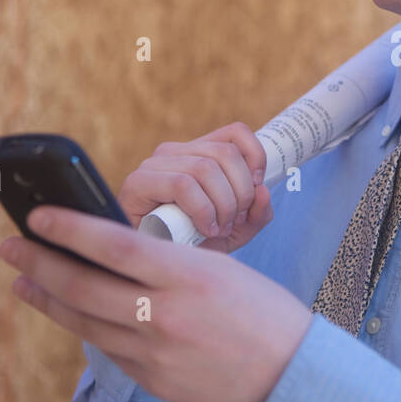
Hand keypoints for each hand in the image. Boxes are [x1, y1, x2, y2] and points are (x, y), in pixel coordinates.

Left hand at [0, 205, 312, 401]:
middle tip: (10, 246)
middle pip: (84, 286)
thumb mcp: (222, 273)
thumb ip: (170, 266)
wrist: (292, 377)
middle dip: (40, 263)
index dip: (70, 228)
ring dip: (48, 297)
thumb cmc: (264, 315)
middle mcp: (165, 315)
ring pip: (84, 320)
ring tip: (24, 280)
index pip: (116, 245)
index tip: (37, 215)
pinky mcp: (152, 380)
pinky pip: (107, 347)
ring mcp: (155, 353)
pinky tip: (70, 312)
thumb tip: (119, 254)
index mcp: (189, 276)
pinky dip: (84, 325)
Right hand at [117, 122, 272, 252]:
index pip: (235, 132)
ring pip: (205, 168)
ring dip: (222, 204)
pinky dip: (202, 209)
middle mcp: (175, 152)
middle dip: (241, 191)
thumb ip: (257, 212)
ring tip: (220, 229)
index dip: (255, 155)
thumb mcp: (238, 229)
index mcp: (199, 152)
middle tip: (236, 221)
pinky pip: (181, 184)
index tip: (258, 187)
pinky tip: (204, 229)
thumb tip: (263, 190)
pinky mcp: (137, 182)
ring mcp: (154, 165)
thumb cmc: (197, 244)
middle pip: (225, 152)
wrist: (161, 269)